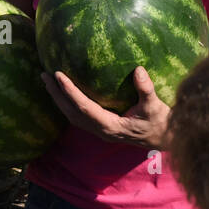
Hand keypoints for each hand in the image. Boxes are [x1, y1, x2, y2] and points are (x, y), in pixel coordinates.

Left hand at [42, 67, 169, 149]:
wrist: (164, 138)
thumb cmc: (160, 122)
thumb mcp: (155, 106)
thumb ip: (146, 89)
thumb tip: (138, 69)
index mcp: (109, 126)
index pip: (83, 107)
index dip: (69, 91)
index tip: (58, 75)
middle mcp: (100, 130)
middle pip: (71, 112)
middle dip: (56, 94)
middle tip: (45, 75)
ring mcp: (100, 131)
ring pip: (72, 116)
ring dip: (59, 99)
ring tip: (49, 82)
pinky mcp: (102, 128)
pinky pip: (79, 116)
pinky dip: (69, 104)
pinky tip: (65, 94)